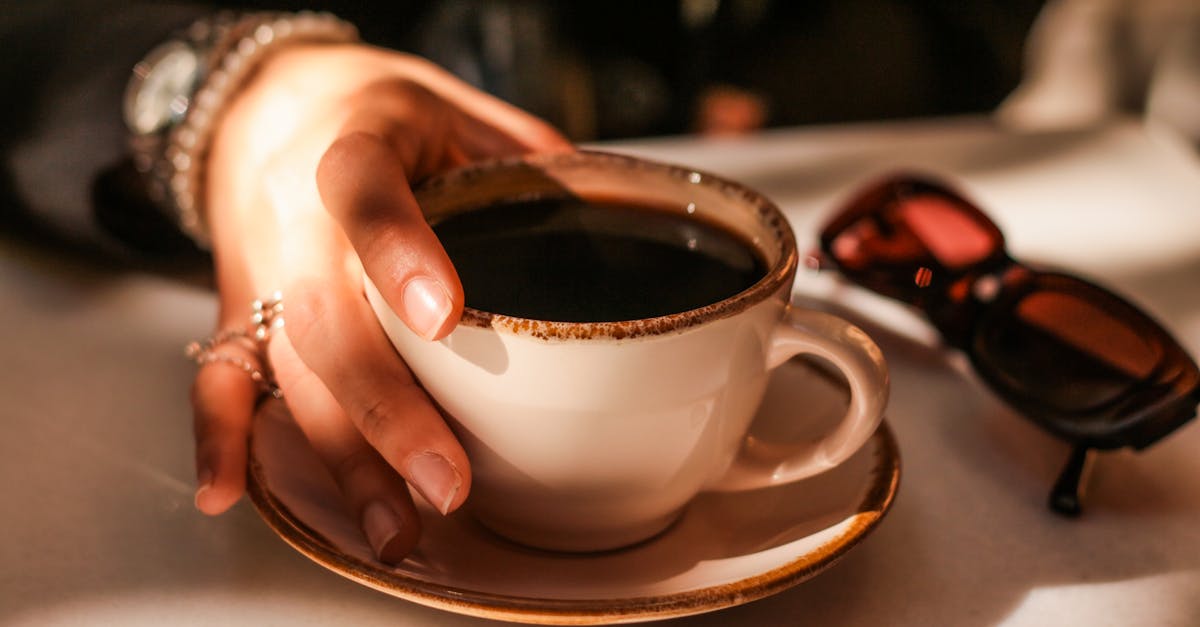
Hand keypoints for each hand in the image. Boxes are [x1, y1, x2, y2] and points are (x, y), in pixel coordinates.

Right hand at [188, 43, 570, 562]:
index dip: (399, 252)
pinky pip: (218, 376)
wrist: (271, 101)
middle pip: (326, 317)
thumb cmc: (380, 111)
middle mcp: (294, 212)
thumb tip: (610, 214)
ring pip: (289, 368)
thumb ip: (524, 157)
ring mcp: (260, 266)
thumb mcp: (457, 106)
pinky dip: (220, 439)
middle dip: (387, 408)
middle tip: (448, 482)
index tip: (444, 317)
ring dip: (341, 454)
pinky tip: (227, 496)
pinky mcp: (238, 307)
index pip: (365, 191)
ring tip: (397, 530)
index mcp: (354, 142)